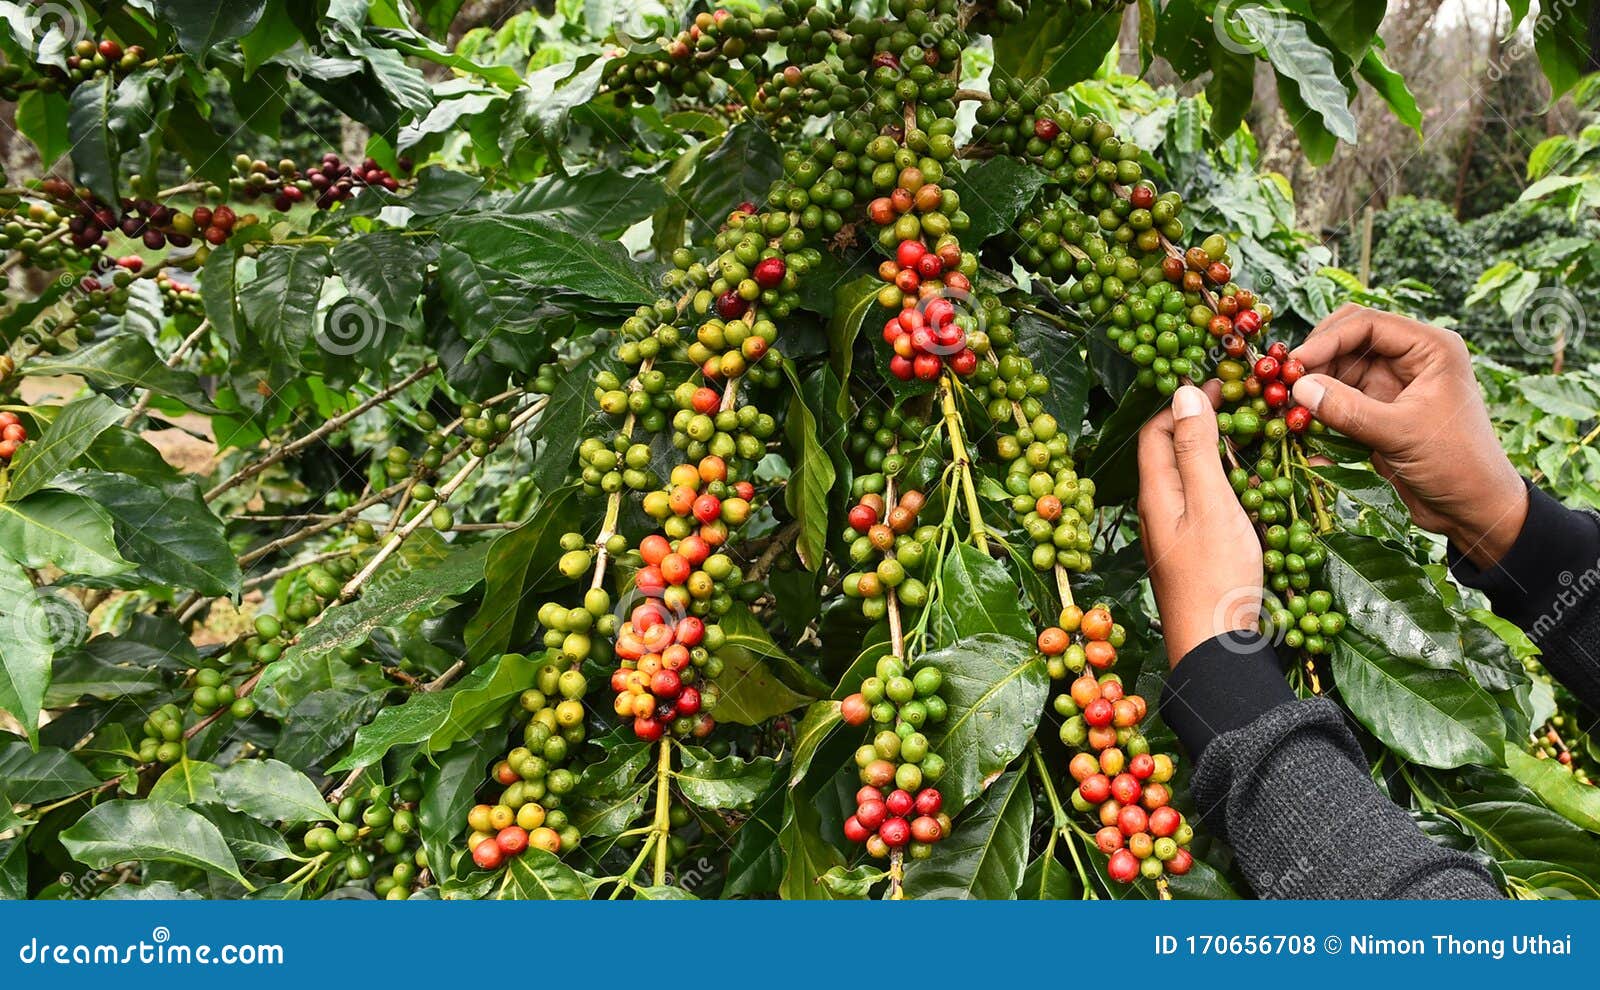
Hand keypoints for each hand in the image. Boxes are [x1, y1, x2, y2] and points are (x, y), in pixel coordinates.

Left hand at [1138, 384, 1263, 667]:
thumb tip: (1184, 393)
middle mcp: (1157, 511)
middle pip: (1170, 452)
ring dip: (1214, 452)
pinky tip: (1249, 487)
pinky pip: (1202, 504)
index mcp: (1154, 494)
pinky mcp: (1192, 553)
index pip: (1156, 431)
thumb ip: (1197, 450)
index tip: (1220, 383)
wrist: (1217, 649)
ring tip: (1249, 437)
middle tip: (1239, 404)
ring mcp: (1173, 534)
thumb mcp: (1211, 506)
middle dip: (1199, 422)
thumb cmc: (1216, 578)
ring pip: (1188, 479)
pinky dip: (1223, 484)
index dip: (1183, 401)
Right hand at [1290, 304, 1526, 567]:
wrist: (1473, 509)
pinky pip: (1340, 402)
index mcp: (1429, 348)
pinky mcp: (1379, 413)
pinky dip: (1321, 414)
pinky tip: (1306, 434)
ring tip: (1292, 413)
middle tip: (1288, 386)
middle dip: (1316, 362)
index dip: (1327, 339)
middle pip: (1348, 342)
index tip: (1295, 365)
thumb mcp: (1401, 434)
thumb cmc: (1457, 463)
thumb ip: (1349, 410)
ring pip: (1339, 372)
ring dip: (1315, 390)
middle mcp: (1410, 360)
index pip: (1368, 324)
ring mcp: (1393, 386)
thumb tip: (1299, 388)